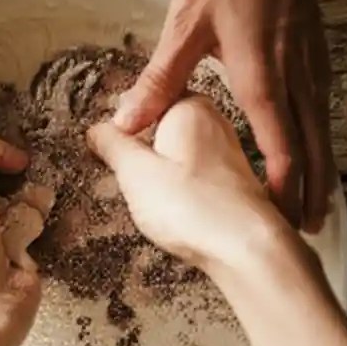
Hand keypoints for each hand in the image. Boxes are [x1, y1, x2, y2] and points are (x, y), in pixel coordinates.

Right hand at [90, 96, 320, 283]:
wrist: (249, 249)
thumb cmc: (191, 206)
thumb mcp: (135, 173)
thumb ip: (113, 145)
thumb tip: (97, 128)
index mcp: (188, 105)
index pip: (145, 96)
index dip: (123, 124)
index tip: (112, 152)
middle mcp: (214, 120)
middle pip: (162, 125)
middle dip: (143, 150)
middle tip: (132, 182)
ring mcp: (229, 151)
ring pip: (180, 152)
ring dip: (162, 173)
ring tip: (157, 202)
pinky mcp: (236, 180)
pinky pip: (196, 175)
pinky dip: (183, 190)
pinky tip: (181, 213)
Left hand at [114, 0, 335, 231]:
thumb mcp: (184, 22)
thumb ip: (160, 79)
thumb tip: (128, 123)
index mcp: (262, 78)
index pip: (280, 151)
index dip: (283, 191)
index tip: (281, 223)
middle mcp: (295, 76)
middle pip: (312, 148)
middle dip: (310, 192)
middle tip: (306, 229)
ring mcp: (311, 61)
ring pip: (322, 127)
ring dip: (320, 166)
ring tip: (316, 198)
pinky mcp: (315, 46)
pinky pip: (321, 103)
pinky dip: (319, 133)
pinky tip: (313, 137)